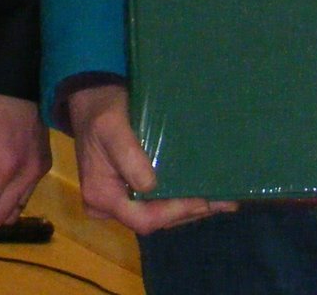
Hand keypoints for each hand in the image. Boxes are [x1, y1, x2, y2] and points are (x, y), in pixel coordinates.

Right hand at [66, 81, 234, 234]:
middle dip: (191, 211)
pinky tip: (207, 194)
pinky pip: (158, 202)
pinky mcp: (131, 191)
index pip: (143, 219)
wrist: (92, 97)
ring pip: (160, 214)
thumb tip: (151, 186)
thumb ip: (128, 155)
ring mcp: (121, 200)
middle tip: (225, 200)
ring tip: (224, 199)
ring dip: (192, 207)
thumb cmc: (102, 111)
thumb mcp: (111, 127)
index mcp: (100, 195)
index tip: (202, 201)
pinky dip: (183, 199)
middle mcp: (109, 205)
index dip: (175, 213)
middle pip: (156, 220)